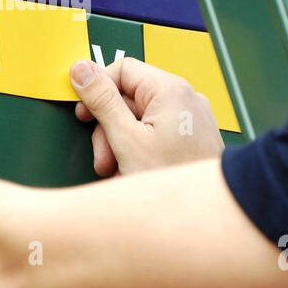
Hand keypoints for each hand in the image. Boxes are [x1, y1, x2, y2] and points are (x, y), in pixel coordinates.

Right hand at [69, 58, 224, 176]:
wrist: (206, 217)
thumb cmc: (172, 179)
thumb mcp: (126, 139)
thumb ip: (102, 101)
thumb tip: (81, 69)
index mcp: (170, 90)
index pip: (122, 69)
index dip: (97, 90)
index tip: (84, 114)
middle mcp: (186, 98)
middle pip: (130, 98)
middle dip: (109, 128)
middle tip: (104, 158)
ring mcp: (192, 118)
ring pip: (142, 118)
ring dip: (122, 144)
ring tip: (119, 171)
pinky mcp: (193, 137)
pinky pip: (158, 132)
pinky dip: (141, 149)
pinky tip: (135, 172)